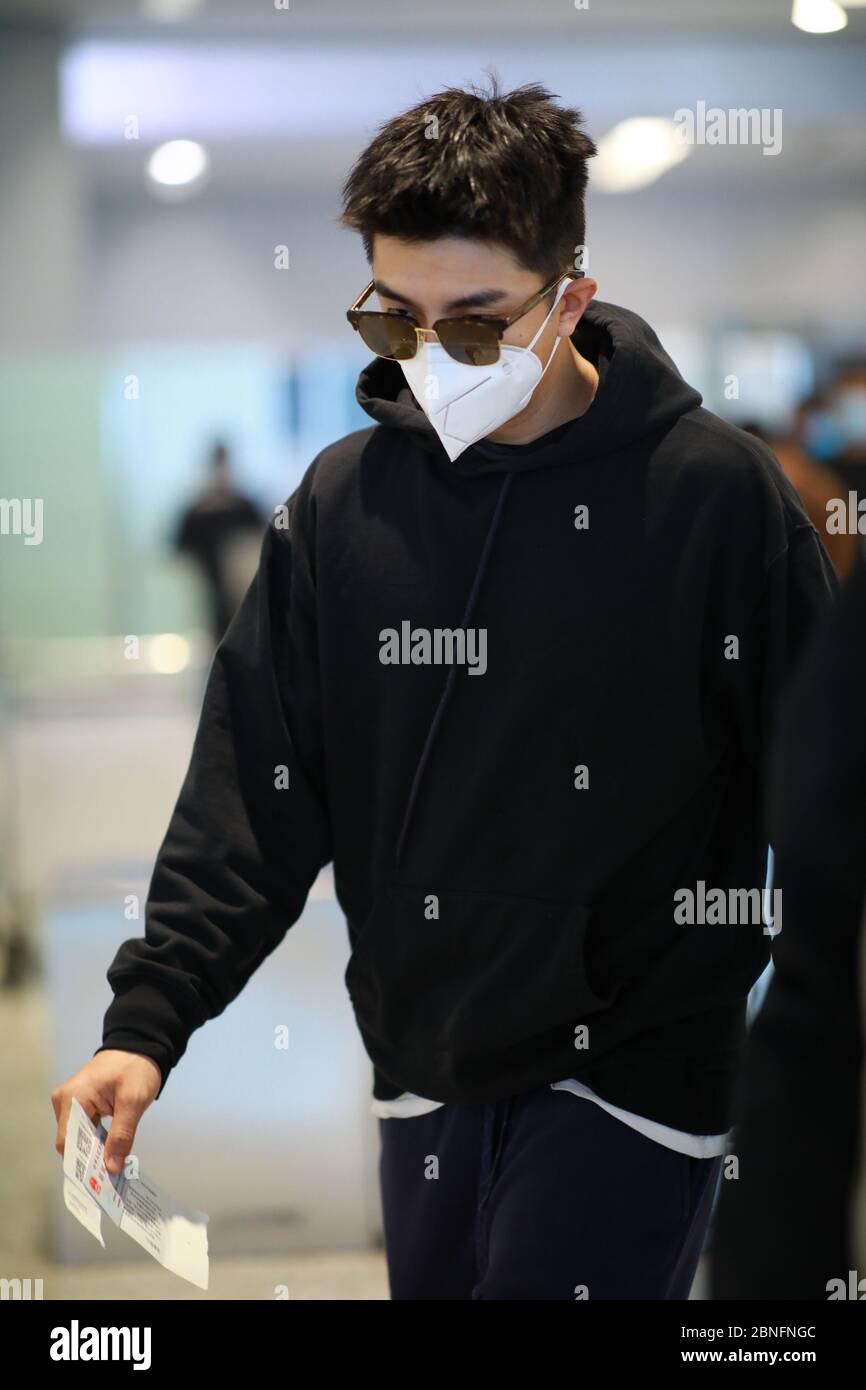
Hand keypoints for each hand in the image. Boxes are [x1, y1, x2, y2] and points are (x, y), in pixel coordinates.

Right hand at [51, 1051, 161, 1174]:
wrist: (139, 1044)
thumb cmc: (136, 1067)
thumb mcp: (133, 1101)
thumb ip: (122, 1135)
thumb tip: (112, 1168)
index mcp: (73, 1098)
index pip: (68, 1143)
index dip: (82, 1164)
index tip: (98, 1182)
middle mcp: (64, 1100)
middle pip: (72, 1142)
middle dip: (89, 1160)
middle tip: (110, 1178)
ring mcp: (70, 1102)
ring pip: (78, 1138)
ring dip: (94, 1152)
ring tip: (112, 1168)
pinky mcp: (79, 1103)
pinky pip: (83, 1129)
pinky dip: (96, 1141)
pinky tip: (111, 1152)